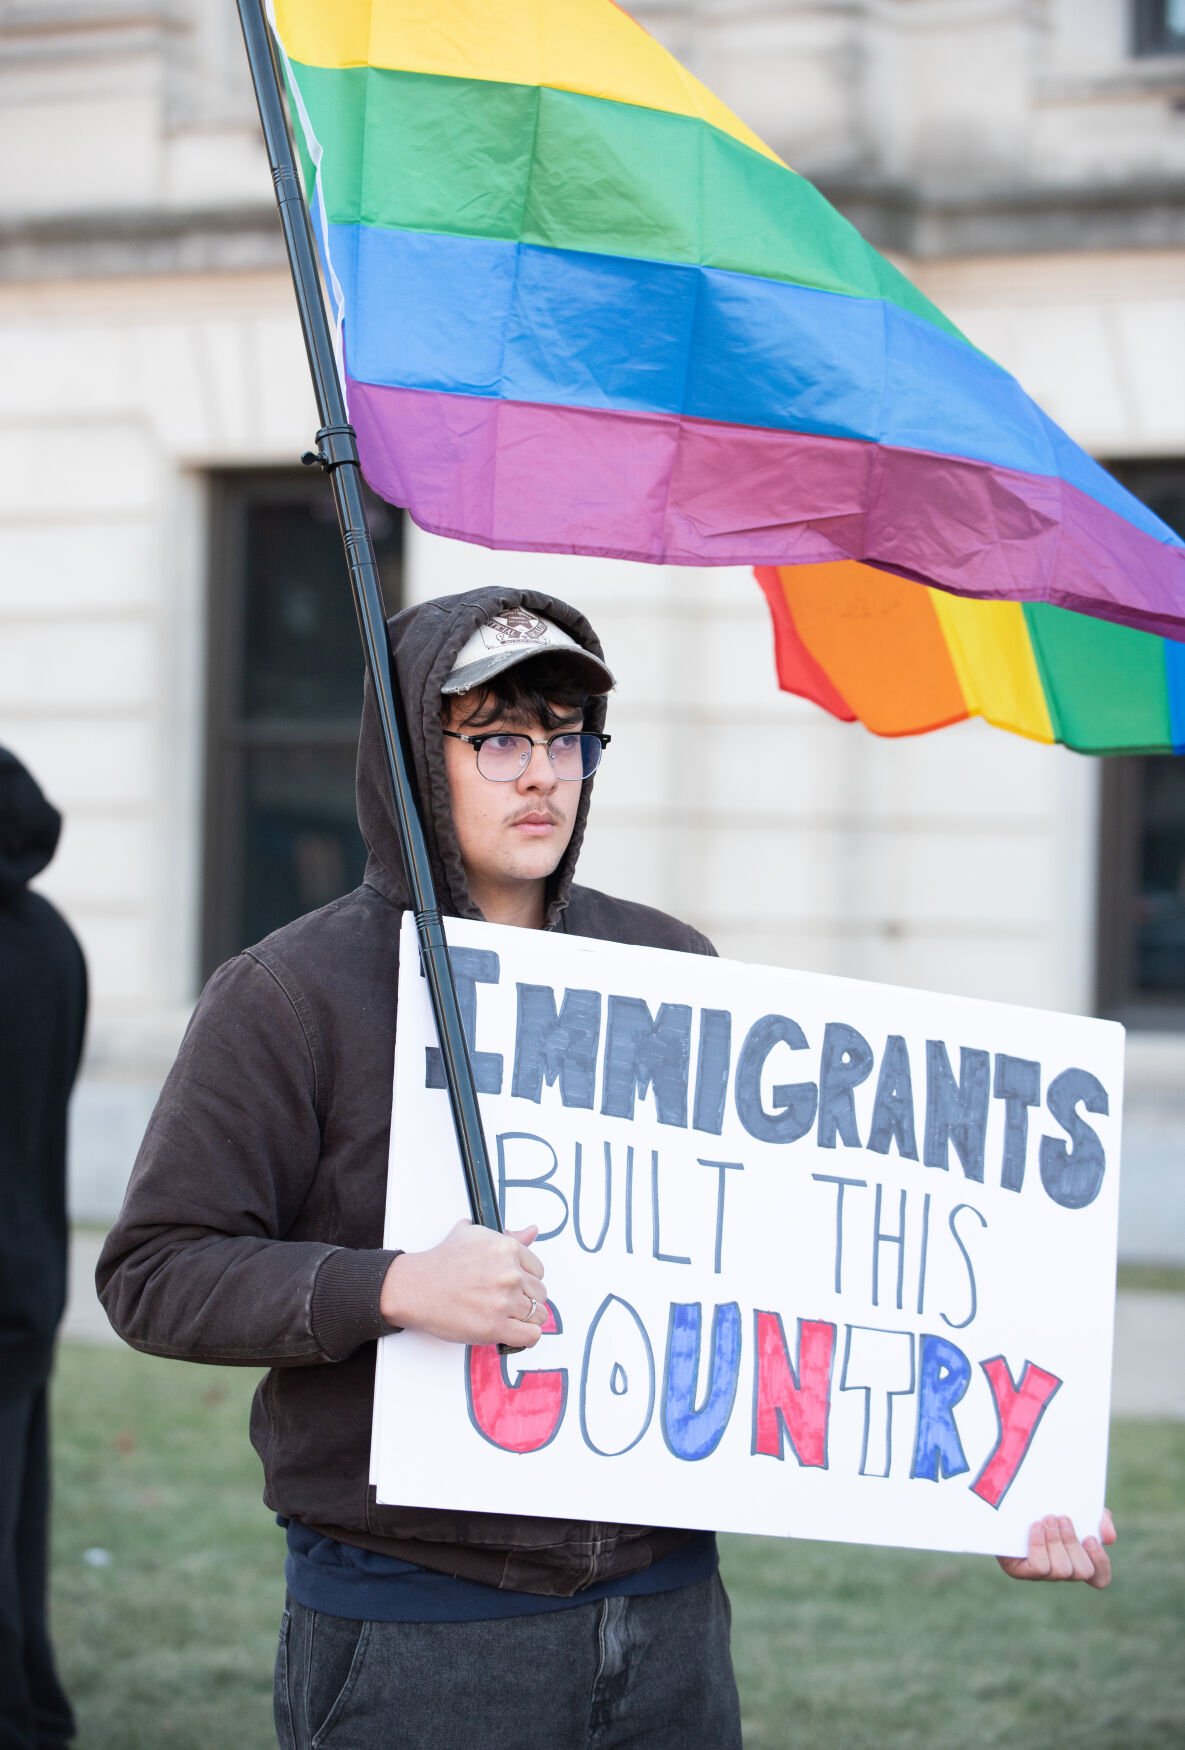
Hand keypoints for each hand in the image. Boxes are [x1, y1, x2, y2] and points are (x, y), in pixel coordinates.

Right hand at [379, 1220, 548, 1347]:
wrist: (416, 1287)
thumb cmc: (441, 1262)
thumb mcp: (473, 1234)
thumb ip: (508, 1235)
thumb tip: (532, 1232)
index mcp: (507, 1249)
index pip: (538, 1270)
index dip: (526, 1280)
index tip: (514, 1286)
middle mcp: (510, 1274)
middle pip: (540, 1294)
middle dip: (525, 1299)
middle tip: (506, 1303)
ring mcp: (504, 1301)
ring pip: (538, 1315)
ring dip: (526, 1319)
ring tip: (509, 1318)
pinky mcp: (495, 1327)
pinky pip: (531, 1336)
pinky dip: (526, 1337)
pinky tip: (513, 1332)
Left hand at [996, 1509, 1114, 1587]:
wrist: (1005, 1500)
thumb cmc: (1045, 1503)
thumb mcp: (1076, 1505)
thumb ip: (1099, 1518)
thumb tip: (1109, 1537)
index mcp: (1076, 1558)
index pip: (1100, 1578)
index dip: (1100, 1562)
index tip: (1090, 1537)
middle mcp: (1061, 1571)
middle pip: (1082, 1571)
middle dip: (1073, 1542)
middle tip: (1062, 1518)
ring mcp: (1041, 1574)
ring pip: (1062, 1570)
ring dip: (1056, 1541)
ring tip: (1048, 1519)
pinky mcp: (1020, 1571)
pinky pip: (1040, 1568)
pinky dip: (1040, 1546)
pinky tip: (1035, 1527)